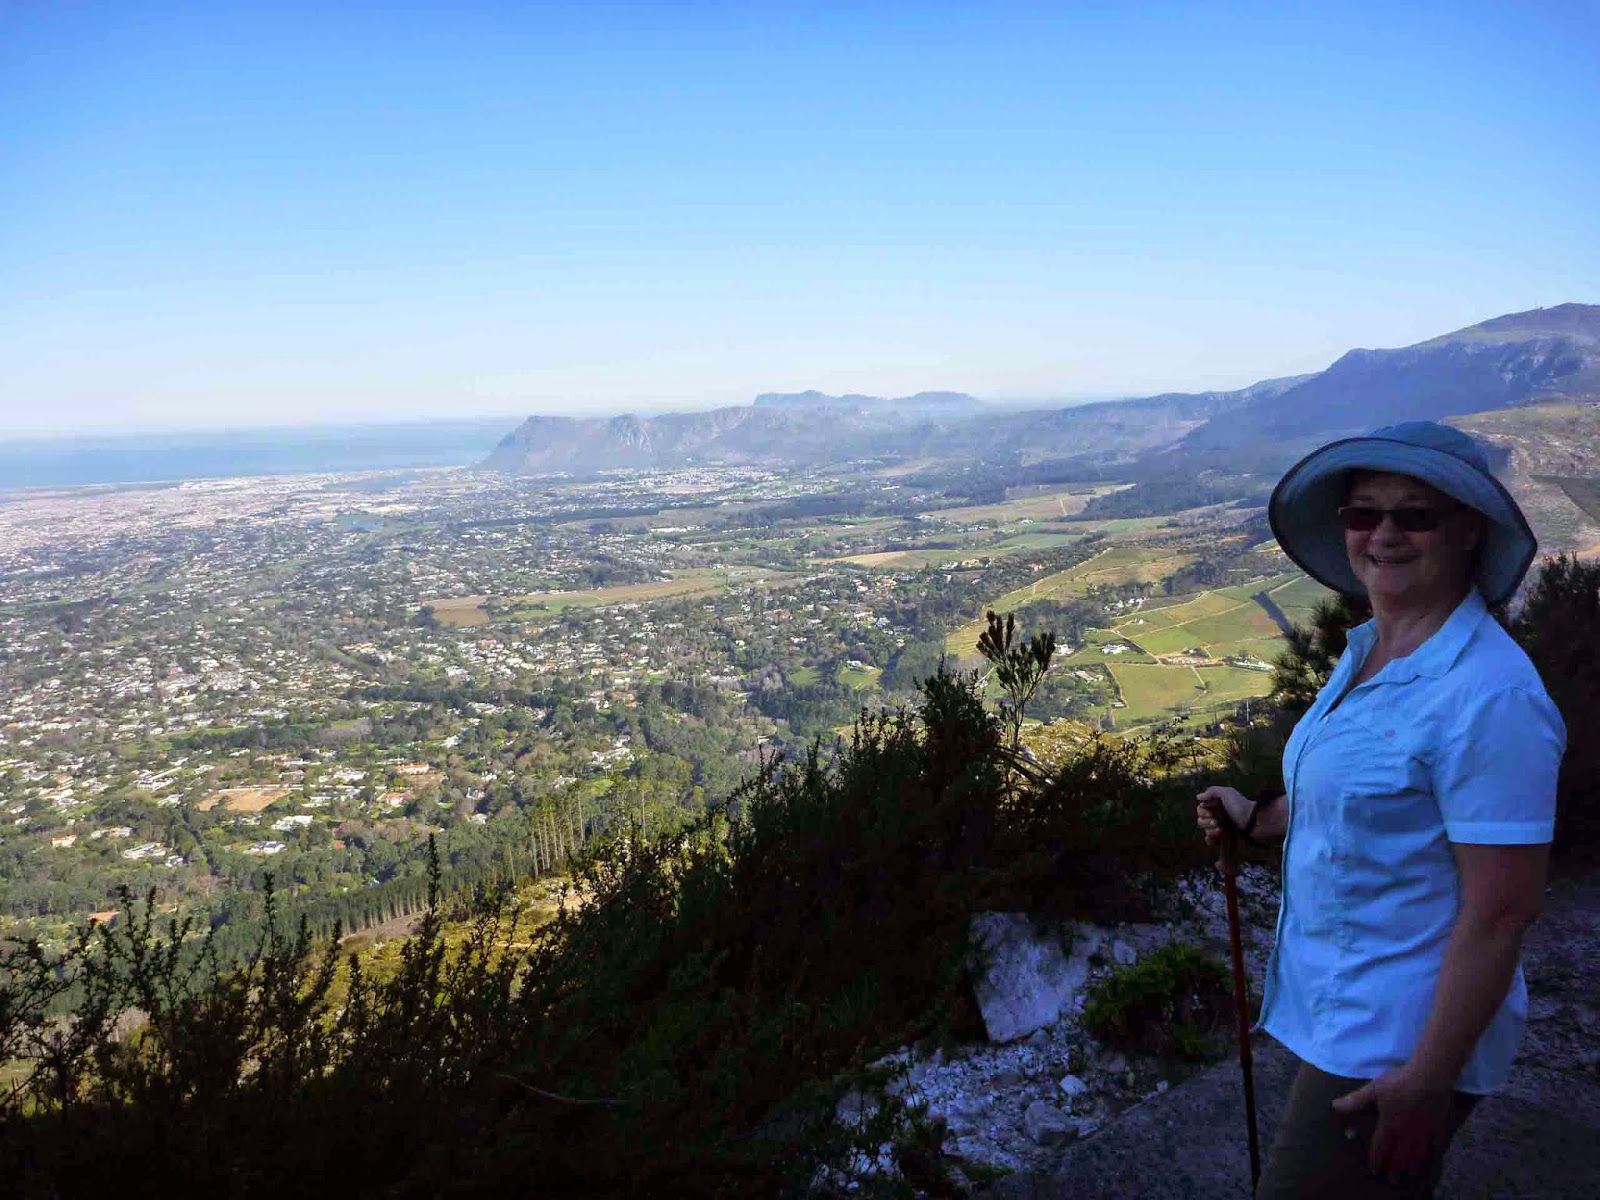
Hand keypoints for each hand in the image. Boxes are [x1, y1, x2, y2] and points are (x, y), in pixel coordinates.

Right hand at [1195, 785, 1252, 844]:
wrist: (1254, 821)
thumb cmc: (1240, 806)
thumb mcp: (1227, 793)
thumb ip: (1212, 791)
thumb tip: (1198, 797)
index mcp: (1216, 804)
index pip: (1200, 809)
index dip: (1202, 811)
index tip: (1209, 812)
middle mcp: (1217, 815)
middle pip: (1201, 820)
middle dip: (1206, 822)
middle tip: (1216, 822)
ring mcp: (1220, 827)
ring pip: (1205, 831)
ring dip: (1210, 830)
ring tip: (1220, 829)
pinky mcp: (1224, 837)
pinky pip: (1210, 840)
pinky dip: (1211, 838)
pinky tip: (1218, 836)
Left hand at [1330, 1064, 1454, 1186]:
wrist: (1428, 1077)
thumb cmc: (1398, 1082)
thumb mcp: (1373, 1089)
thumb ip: (1355, 1100)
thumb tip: (1334, 1106)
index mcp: (1389, 1126)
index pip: (1380, 1148)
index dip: (1376, 1160)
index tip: (1374, 1170)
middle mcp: (1406, 1134)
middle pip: (1399, 1156)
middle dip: (1394, 1169)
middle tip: (1391, 1180)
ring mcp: (1423, 1133)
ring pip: (1416, 1155)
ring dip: (1410, 1167)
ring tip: (1408, 1176)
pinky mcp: (1437, 1128)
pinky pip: (1434, 1146)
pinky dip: (1430, 1156)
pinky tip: (1429, 1161)